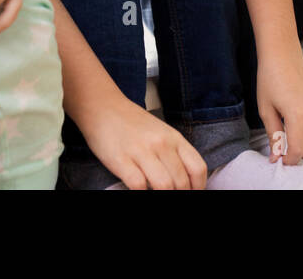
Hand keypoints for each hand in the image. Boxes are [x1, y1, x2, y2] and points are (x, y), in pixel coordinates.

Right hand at [82, 95, 207, 188]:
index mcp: (174, 138)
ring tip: (158, 195)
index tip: (193, 193)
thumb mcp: (161, 132)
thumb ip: (174, 153)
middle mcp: (161, 144)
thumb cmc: (132, 123)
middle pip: (181, 182)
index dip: (198, 187)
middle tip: (172, 196)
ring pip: (164, 186)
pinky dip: (142, 194)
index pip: (197, 168)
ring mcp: (141, 151)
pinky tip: (140, 192)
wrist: (103, 107)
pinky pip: (138, 186)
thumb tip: (185, 181)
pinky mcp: (121, 160)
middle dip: (180, 195)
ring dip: (164, 196)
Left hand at [256, 50, 302, 164]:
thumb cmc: (270, 78)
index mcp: (297, 114)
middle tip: (290, 151)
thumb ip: (273, 135)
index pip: (298, 149)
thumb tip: (275, 157)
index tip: (282, 160)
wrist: (282, 54)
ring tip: (299, 140)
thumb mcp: (266, 109)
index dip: (290, 159)